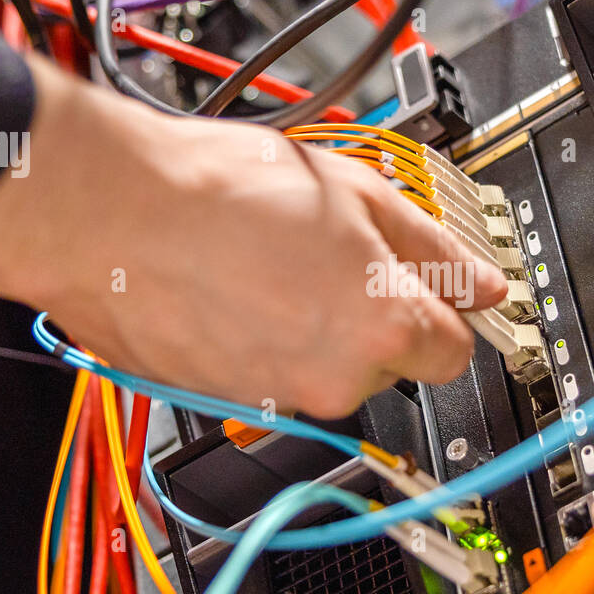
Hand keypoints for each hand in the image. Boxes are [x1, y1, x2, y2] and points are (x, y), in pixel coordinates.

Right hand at [0, 57, 507, 417]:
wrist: (108, 215)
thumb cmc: (218, 192)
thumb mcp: (354, 191)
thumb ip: (434, 247)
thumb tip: (485, 284)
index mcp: (383, 327)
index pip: (456, 351)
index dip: (444, 313)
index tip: (429, 291)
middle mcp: (336, 379)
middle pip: (389, 362)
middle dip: (374, 314)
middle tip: (333, 253)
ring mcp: (278, 397)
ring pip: (327, 368)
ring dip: (314, 325)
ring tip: (271, 263)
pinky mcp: (227, 402)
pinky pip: (272, 375)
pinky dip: (265, 341)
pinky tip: (236, 288)